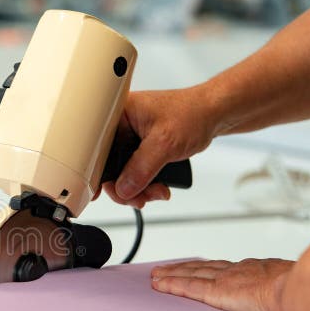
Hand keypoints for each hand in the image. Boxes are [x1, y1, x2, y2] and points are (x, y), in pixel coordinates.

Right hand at [102, 88, 217, 208]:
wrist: (215, 114)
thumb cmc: (193, 113)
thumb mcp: (165, 143)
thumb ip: (142, 168)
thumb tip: (123, 188)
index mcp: (118, 114)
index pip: (98, 148)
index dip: (97, 173)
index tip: (94, 193)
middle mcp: (121, 126)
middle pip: (110, 165)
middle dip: (125, 186)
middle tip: (139, 198)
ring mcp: (131, 138)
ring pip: (123, 172)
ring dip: (139, 188)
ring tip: (157, 192)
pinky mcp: (142, 148)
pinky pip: (135, 171)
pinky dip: (146, 184)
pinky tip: (159, 187)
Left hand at [150, 258, 292, 310]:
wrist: (296, 293)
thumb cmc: (300, 294)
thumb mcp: (291, 287)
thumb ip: (283, 293)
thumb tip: (293, 303)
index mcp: (255, 270)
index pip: (225, 267)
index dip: (208, 267)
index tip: (198, 266)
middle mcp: (236, 271)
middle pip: (202, 267)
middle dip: (183, 268)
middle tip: (166, 268)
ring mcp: (224, 280)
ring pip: (190, 274)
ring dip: (171, 274)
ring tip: (156, 275)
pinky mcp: (215, 292)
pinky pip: (187, 287)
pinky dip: (171, 285)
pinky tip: (159, 285)